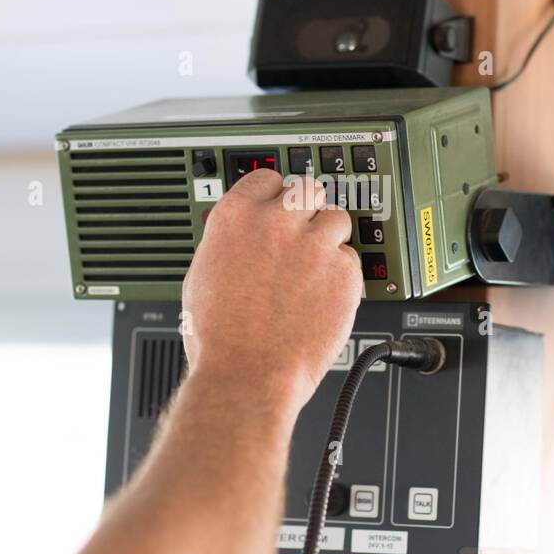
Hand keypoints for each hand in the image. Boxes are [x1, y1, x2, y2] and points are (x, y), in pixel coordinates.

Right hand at [180, 169, 362, 416]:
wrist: (247, 374)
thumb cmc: (219, 338)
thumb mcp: (202, 274)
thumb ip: (228, 243)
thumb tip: (237, 235)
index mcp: (236, 217)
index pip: (267, 178)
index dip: (274, 196)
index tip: (279, 206)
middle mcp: (276, 223)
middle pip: (306, 189)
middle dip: (306, 210)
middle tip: (302, 235)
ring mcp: (314, 246)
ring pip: (337, 218)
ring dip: (329, 238)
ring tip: (316, 268)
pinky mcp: (344, 272)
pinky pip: (351, 260)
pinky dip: (342, 275)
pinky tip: (324, 295)